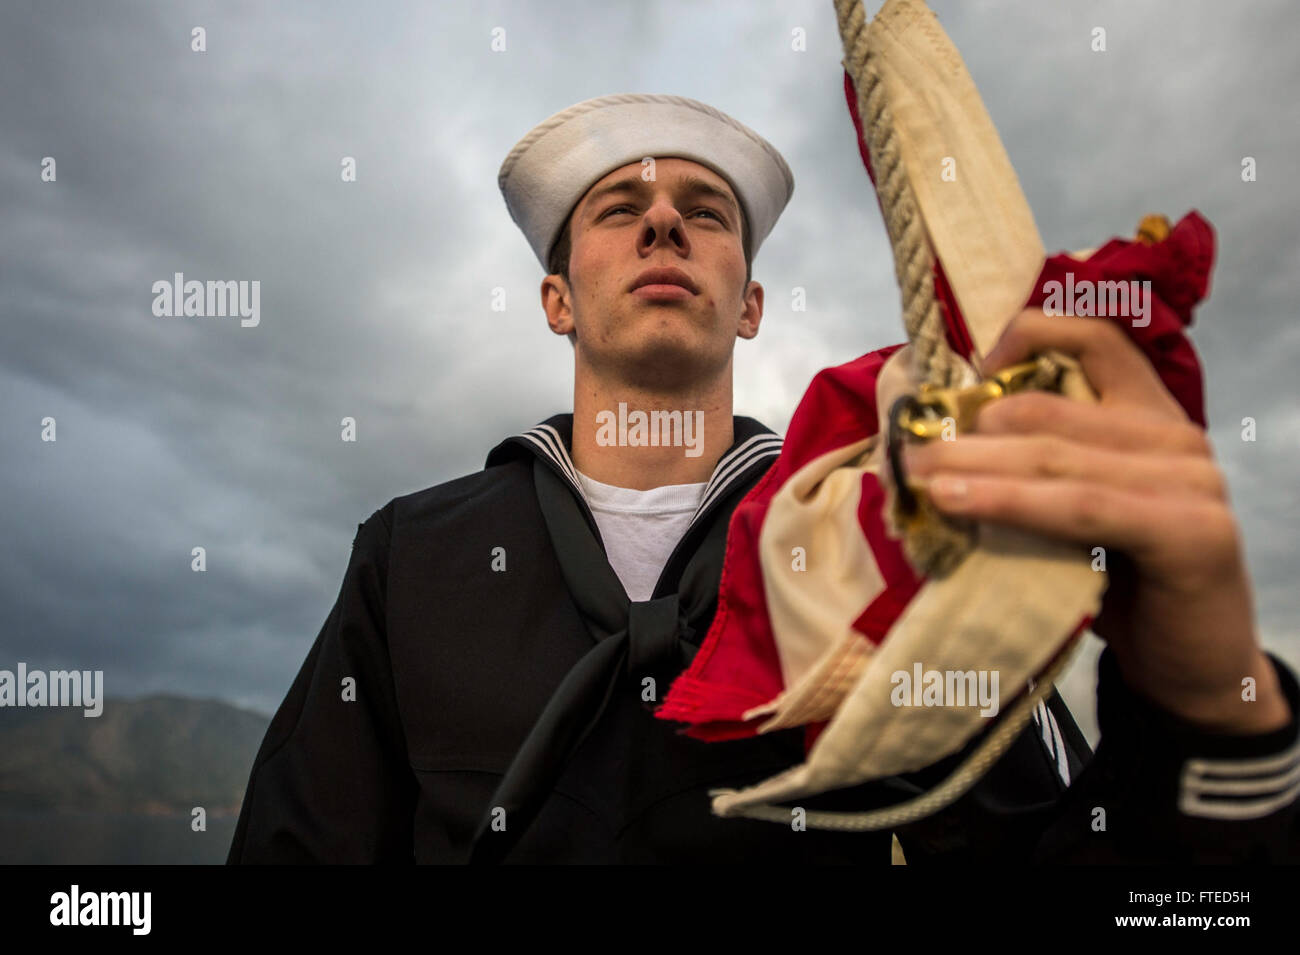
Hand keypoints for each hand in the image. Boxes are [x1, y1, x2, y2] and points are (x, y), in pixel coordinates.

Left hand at [903, 308, 1290, 734]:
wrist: (1191, 673)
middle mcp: (1176, 437)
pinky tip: (955, 501)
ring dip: (972, 464)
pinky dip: (1009, 501)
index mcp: (1151, 417)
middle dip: (964, 429)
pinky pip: (1079, 506)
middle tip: (904, 451)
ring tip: (915, 475)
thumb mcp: (1072, 517)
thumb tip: (936, 448)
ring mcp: (1192, 480)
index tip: (964, 373)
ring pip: (1054, 457)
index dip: (1026, 336)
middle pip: (1048, 410)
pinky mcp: (1191, 531)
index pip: (1095, 340)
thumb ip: (1037, 472)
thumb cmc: (1122, 589)